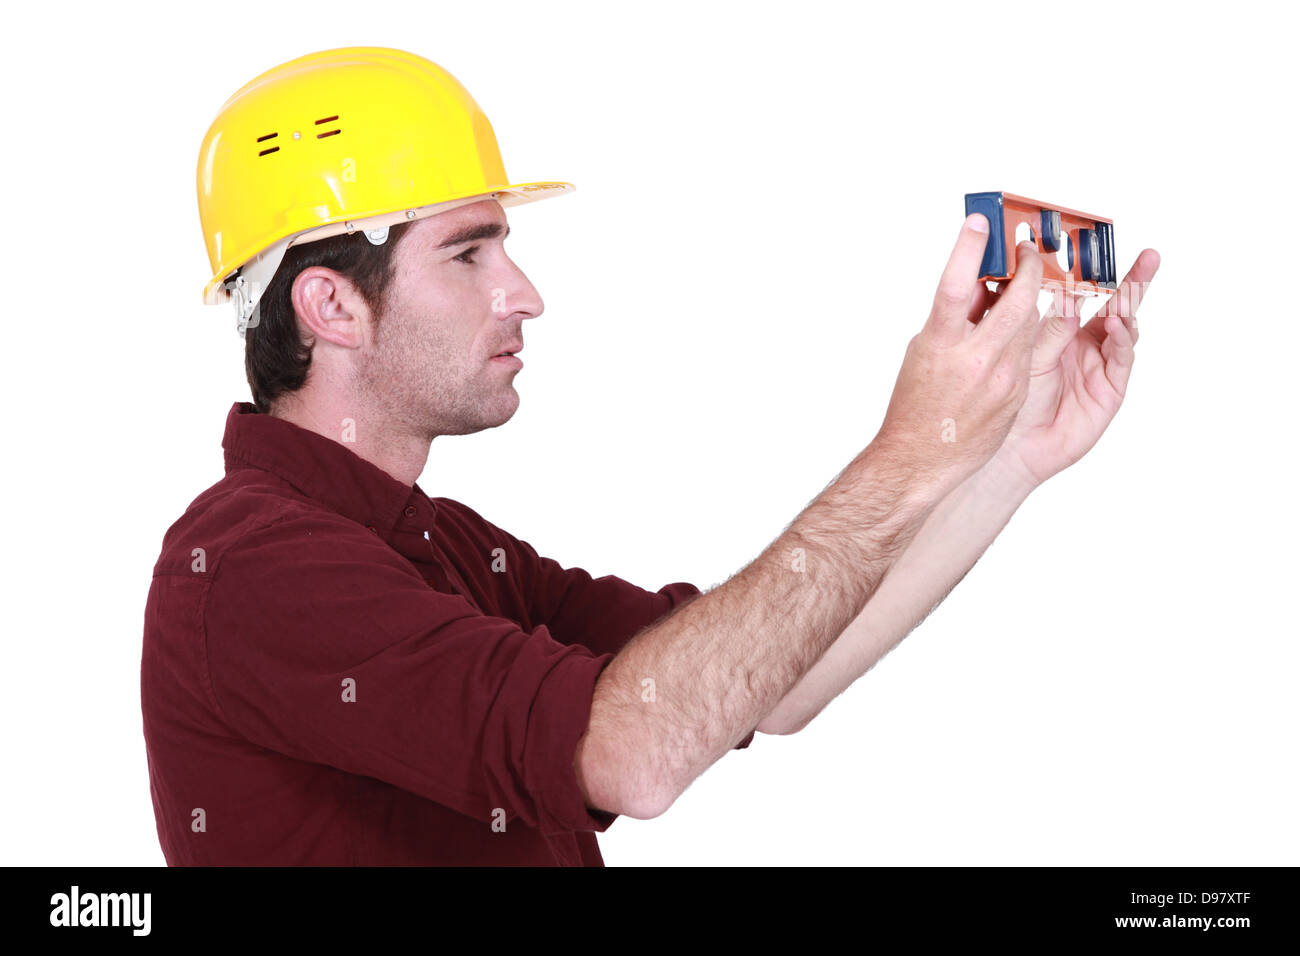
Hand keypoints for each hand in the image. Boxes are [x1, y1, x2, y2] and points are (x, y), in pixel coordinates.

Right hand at [875, 214, 1043, 496]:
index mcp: (941, 343)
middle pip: (1016, 297)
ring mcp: (1003, 375)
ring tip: (1022, 287)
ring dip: (1027, 300)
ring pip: (1031, 321)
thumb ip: (952, 319)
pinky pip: (1031, 350)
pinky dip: (1025, 334)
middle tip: (1027, 251)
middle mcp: (976, 357)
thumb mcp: (923, 351)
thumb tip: (978, 287)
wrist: (921, 458)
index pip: (957, 283)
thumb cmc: (914, 405)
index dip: (970, 247)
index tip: (980, 221)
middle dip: (1026, 267)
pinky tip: (1015, 331)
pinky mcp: (1018, 391)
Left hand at [971, 249, 1160, 487]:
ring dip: (1128, 309)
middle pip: (1112, 305)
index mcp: (1058, 331)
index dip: (1091, 274)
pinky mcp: (1111, 388)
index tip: (1098, 249)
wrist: (1014, 447)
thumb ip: (1047, 328)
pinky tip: (1120, 326)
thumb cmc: (1011, 401)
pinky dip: (1124, 340)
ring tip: (1129, 293)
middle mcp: (1083, 344)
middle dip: (1132, 281)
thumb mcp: (1025, 356)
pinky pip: (1122, 359)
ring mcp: (1100, 365)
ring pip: (1123, 329)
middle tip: (1149, 257)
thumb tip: (1062, 295)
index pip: (1080, 294)